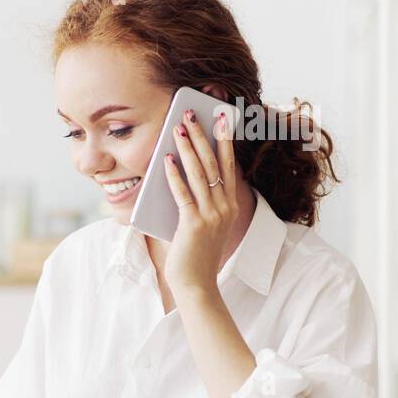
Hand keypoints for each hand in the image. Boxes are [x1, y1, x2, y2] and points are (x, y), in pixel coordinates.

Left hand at [161, 108, 240, 295]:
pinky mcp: (193, 224)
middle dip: (202, 136)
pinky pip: (183, 194)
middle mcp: (225, 207)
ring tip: (178, 128)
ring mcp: (211, 215)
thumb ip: (198, 201)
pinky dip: (174, 175)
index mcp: (231, 205)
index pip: (228, 165)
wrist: (196, 283)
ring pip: (199, 173)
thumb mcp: (203, 223)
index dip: (224, 140)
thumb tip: (180, 171)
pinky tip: (167, 160)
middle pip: (213, 163)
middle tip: (191, 114)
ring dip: (187, 148)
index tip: (221, 118)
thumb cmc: (195, 253)